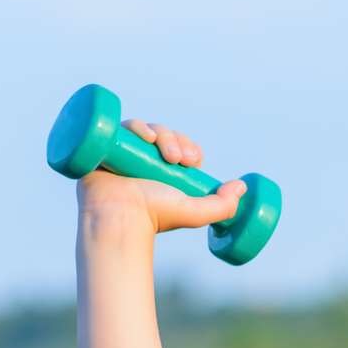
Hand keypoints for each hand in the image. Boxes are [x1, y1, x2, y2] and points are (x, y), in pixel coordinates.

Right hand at [75, 119, 245, 233]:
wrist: (122, 219)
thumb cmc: (155, 217)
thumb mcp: (195, 212)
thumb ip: (222, 205)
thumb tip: (242, 188)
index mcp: (162, 172)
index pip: (179, 147)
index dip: (189, 147)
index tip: (194, 161)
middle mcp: (143, 162)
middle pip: (164, 135)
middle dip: (176, 141)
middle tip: (180, 160)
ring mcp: (124, 154)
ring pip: (146, 129)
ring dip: (161, 134)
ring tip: (165, 153)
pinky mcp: (106, 149)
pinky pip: (122, 128)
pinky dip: (136, 128)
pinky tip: (146, 138)